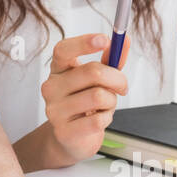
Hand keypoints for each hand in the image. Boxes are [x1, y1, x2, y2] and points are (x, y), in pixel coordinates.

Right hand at [39, 32, 129, 165]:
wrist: (71, 137)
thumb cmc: (85, 103)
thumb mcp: (97, 79)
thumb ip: (111, 60)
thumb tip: (125, 40)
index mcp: (58, 70)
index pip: (63, 50)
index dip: (84, 42)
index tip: (105, 39)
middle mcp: (51, 87)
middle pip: (92, 72)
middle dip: (117, 79)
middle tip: (122, 86)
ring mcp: (55, 110)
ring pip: (99, 96)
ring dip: (112, 102)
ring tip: (105, 106)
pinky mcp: (64, 131)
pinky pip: (97, 120)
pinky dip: (107, 118)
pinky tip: (99, 119)